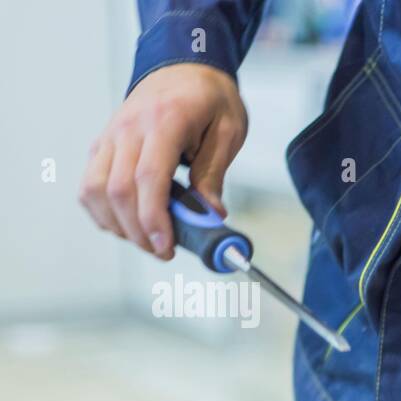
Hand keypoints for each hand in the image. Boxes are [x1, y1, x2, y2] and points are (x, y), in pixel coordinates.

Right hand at [80, 64, 247, 259]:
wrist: (184, 66)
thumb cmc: (209, 97)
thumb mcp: (228, 131)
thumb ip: (214, 173)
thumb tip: (210, 215)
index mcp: (164, 121)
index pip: (148, 178)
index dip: (154, 219)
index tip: (167, 247)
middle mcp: (129, 128)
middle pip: (117, 190)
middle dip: (138, 231)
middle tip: (163, 251)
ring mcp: (111, 134)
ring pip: (93, 189)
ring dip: (117, 224)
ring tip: (147, 240)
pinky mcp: (103, 143)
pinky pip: (89, 182)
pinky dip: (102, 210)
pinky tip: (126, 223)